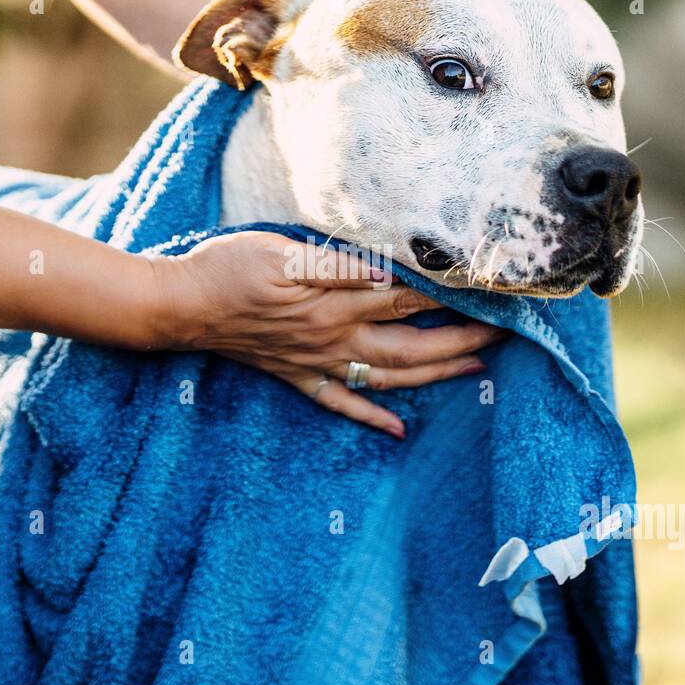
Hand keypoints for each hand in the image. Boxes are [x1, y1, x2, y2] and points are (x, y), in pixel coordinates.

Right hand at [153, 232, 506, 437]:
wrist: (181, 307)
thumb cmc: (228, 267)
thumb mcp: (282, 254)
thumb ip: (337, 266)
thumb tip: (389, 274)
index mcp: (335, 303)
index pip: (408, 301)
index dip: (452, 296)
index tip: (491, 291)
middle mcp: (334, 339)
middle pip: (412, 346)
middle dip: (461, 342)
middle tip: (503, 336)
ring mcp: (317, 363)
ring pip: (389, 378)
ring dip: (434, 376)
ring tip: (475, 370)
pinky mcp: (297, 376)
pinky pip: (341, 405)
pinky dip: (372, 419)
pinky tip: (398, 431)